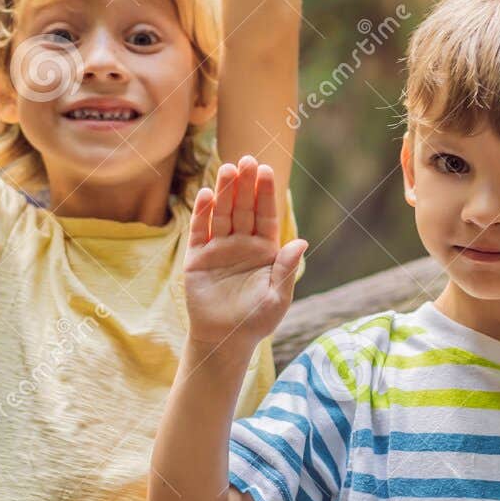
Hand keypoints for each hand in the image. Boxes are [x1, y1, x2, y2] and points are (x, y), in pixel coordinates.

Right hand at [184, 156, 306, 349]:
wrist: (225, 340)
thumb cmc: (256, 321)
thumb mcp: (278, 297)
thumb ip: (286, 269)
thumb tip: (302, 242)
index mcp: (265, 250)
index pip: (265, 216)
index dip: (265, 194)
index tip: (266, 171)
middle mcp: (242, 244)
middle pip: (243, 208)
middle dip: (245, 185)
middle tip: (246, 160)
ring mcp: (219, 249)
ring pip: (222, 214)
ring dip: (224, 192)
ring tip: (227, 169)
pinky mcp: (198, 258)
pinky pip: (200, 231)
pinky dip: (203, 213)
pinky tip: (207, 194)